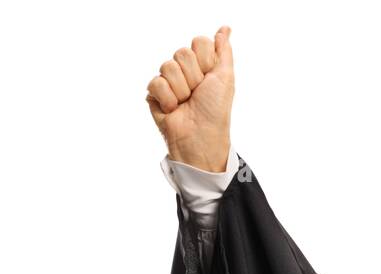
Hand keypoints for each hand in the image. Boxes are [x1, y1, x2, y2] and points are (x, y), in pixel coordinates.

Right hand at [145, 26, 233, 171]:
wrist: (201, 136)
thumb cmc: (215, 110)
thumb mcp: (226, 78)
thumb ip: (224, 51)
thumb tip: (225, 29)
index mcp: (202, 64)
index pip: (199, 43)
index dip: (206, 61)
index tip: (211, 78)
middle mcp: (185, 70)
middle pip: (182, 53)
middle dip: (194, 77)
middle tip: (198, 93)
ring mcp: (169, 81)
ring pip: (168, 66)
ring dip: (182, 89)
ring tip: (186, 103)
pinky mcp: (154, 93)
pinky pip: (156, 82)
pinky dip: (168, 98)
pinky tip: (174, 109)